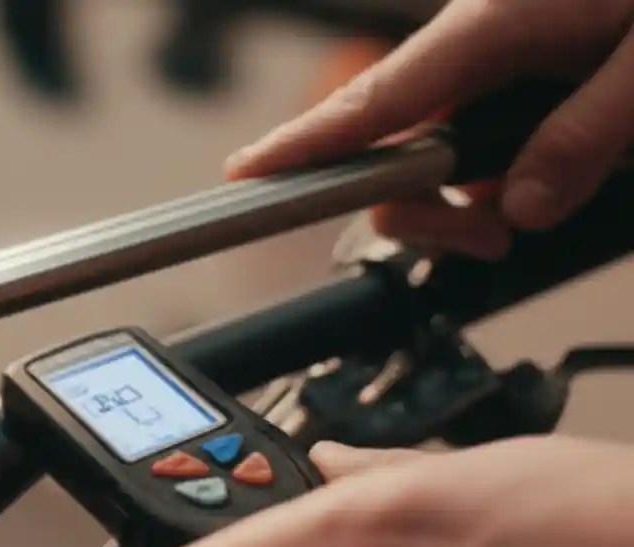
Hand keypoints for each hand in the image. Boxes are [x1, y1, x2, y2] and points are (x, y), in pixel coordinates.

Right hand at [226, 0, 633, 258]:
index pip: (376, 97)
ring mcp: (497, 59)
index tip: (245, 174)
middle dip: (424, 208)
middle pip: (394, 143)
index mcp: (494, 23)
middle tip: (492, 238)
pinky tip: (552, 180)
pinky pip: (479, 142)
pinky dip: (503, 180)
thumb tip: (522, 206)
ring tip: (530, 213)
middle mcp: (479, 43)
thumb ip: (586, 138)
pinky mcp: (520, 74)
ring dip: (468, 202)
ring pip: (434, 153)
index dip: (304, 142)